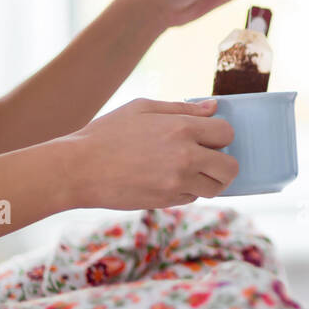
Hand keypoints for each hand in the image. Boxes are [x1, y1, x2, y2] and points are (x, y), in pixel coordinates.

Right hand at [61, 98, 238, 208]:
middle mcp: (186, 157)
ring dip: (207, 180)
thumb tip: (213, 107)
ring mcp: (177, 182)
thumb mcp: (142, 109)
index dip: (220, 135)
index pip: (227, 133)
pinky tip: (166, 180)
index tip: (208, 137)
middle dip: (223, 163)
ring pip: (215, 188)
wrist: (78, 169)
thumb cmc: (107, 133)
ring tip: (187, 171)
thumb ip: (182, 109)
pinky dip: (186, 190)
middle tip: (206, 159)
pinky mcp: (166, 201)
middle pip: (230, 167)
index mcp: (182, 128)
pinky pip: (192, 198)